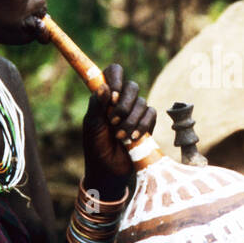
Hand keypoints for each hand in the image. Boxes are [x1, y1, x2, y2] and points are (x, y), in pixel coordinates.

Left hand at [81, 63, 156, 183]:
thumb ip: (97, 105)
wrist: (109, 170)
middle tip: (113, 120)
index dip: (116, 77)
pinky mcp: (147, 124)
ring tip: (120, 136)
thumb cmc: (96, 147)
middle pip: (131, 86)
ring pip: (142, 102)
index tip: (114, 94)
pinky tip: (133, 139)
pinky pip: (151, 114)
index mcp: (106, 96)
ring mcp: (136, 112)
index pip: (114, 72)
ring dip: (131, 120)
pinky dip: (142, 126)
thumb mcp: (92, 125)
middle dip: (124, 104)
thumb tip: (105, 87)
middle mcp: (121, 101)